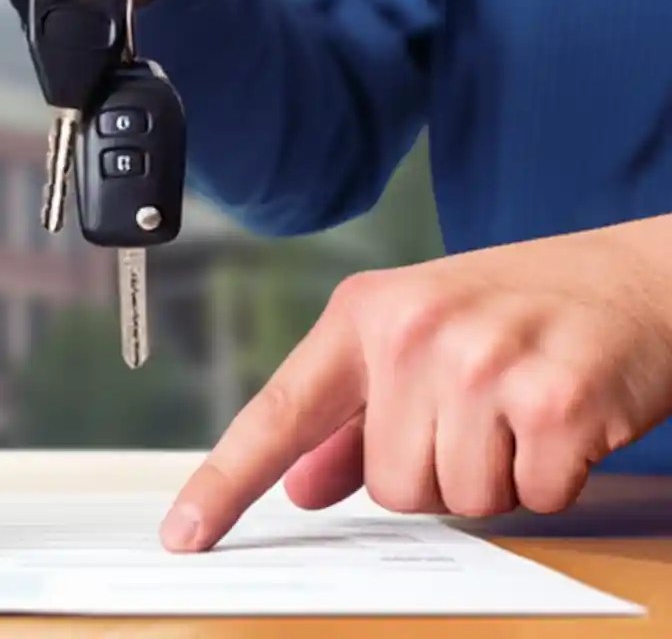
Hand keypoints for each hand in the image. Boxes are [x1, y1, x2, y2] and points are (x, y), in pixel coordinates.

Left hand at [160, 221, 671, 551]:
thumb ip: (353, 418)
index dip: (226, 482)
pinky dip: (553, 478)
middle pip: (387, 485)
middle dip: (438, 469)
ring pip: (454, 499)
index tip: (185, 534)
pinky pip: (529, 498)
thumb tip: (298, 486)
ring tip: (522, 410)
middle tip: (482, 410)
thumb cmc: (523, 309)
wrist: (643, 276)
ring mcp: (484, 363)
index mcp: (367, 314)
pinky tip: (565, 421)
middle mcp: (415, 332)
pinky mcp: (555, 400)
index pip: (279, 412)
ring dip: (496, 475)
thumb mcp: (422, 340)